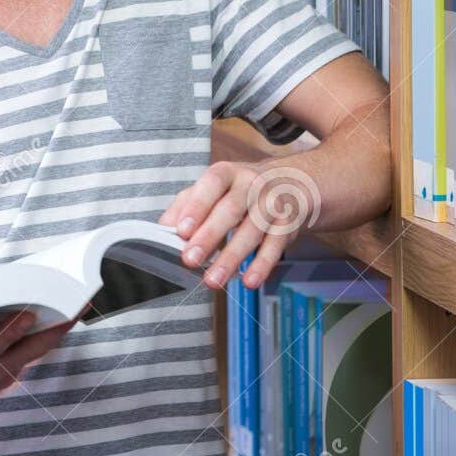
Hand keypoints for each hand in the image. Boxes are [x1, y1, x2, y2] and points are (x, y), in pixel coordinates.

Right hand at [0, 311, 76, 419]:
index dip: (18, 326)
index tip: (35, 309)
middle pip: (31, 349)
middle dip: (59, 325)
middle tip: (80, 301)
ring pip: (33, 355)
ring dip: (54, 332)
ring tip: (73, 306)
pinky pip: (25, 361)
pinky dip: (39, 343)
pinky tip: (47, 325)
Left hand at [157, 159, 320, 289]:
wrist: (293, 183)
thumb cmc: (240, 190)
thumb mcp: (214, 188)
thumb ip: (186, 205)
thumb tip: (163, 228)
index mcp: (226, 173)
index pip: (210, 185)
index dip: (196, 207)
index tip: (181, 231)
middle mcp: (251, 184)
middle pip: (230, 210)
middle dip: (208, 237)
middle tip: (189, 260)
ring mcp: (272, 203)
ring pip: (252, 231)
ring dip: (231, 258)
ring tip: (212, 280)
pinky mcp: (288, 224)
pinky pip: (275, 246)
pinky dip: (262, 265)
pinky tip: (249, 281)